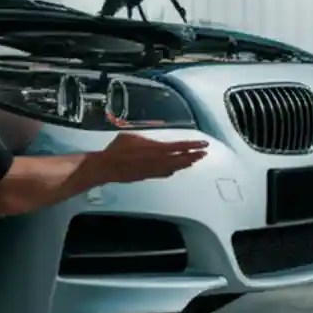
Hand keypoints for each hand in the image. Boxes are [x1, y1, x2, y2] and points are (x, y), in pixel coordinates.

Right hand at [83, 132, 208, 184]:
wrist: (108, 166)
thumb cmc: (118, 149)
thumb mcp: (132, 136)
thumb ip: (145, 139)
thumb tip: (149, 141)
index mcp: (156, 148)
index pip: (180, 147)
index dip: (193, 146)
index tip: (204, 144)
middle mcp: (159, 160)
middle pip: (182, 159)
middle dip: (194, 156)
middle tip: (204, 154)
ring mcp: (155, 170)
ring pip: (175, 167)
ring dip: (185, 164)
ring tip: (194, 160)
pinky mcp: (149, 176)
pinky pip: (165, 173)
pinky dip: (173, 170)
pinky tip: (176, 169)